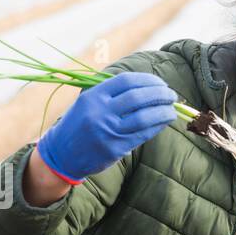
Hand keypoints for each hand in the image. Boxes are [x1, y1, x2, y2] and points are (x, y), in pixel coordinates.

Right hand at [36, 71, 178, 182]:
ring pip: (144, 118)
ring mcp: (108, 131)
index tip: (160, 83)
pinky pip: (142, 135)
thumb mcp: (88, 102)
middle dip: (159, 94)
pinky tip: (164, 122)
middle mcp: (100, 112)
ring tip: (172, 109)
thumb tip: (146, 85)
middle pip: (138, 98)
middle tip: (171, 94)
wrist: (63, 154)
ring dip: (163, 112)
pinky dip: (157, 126)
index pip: (126, 81)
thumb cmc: (80, 124)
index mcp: (93, 97)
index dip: (147, 80)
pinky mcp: (116, 148)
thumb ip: (111, 93)